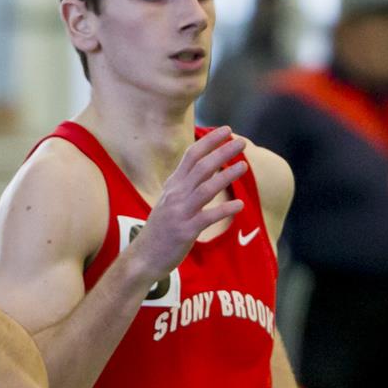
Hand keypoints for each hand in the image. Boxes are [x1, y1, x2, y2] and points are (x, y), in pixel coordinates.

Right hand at [128, 128, 249, 288]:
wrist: (144, 257)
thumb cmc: (161, 229)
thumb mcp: (169, 200)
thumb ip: (185, 183)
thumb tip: (205, 166)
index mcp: (173, 185)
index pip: (192, 155)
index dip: (210, 141)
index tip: (227, 130)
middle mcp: (175, 195)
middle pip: (201, 167)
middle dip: (222, 152)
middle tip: (242, 142)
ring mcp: (180, 213)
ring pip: (206, 188)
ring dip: (227, 175)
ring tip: (244, 166)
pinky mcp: (186, 231)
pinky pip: (208, 217)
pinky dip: (224, 210)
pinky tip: (240, 205)